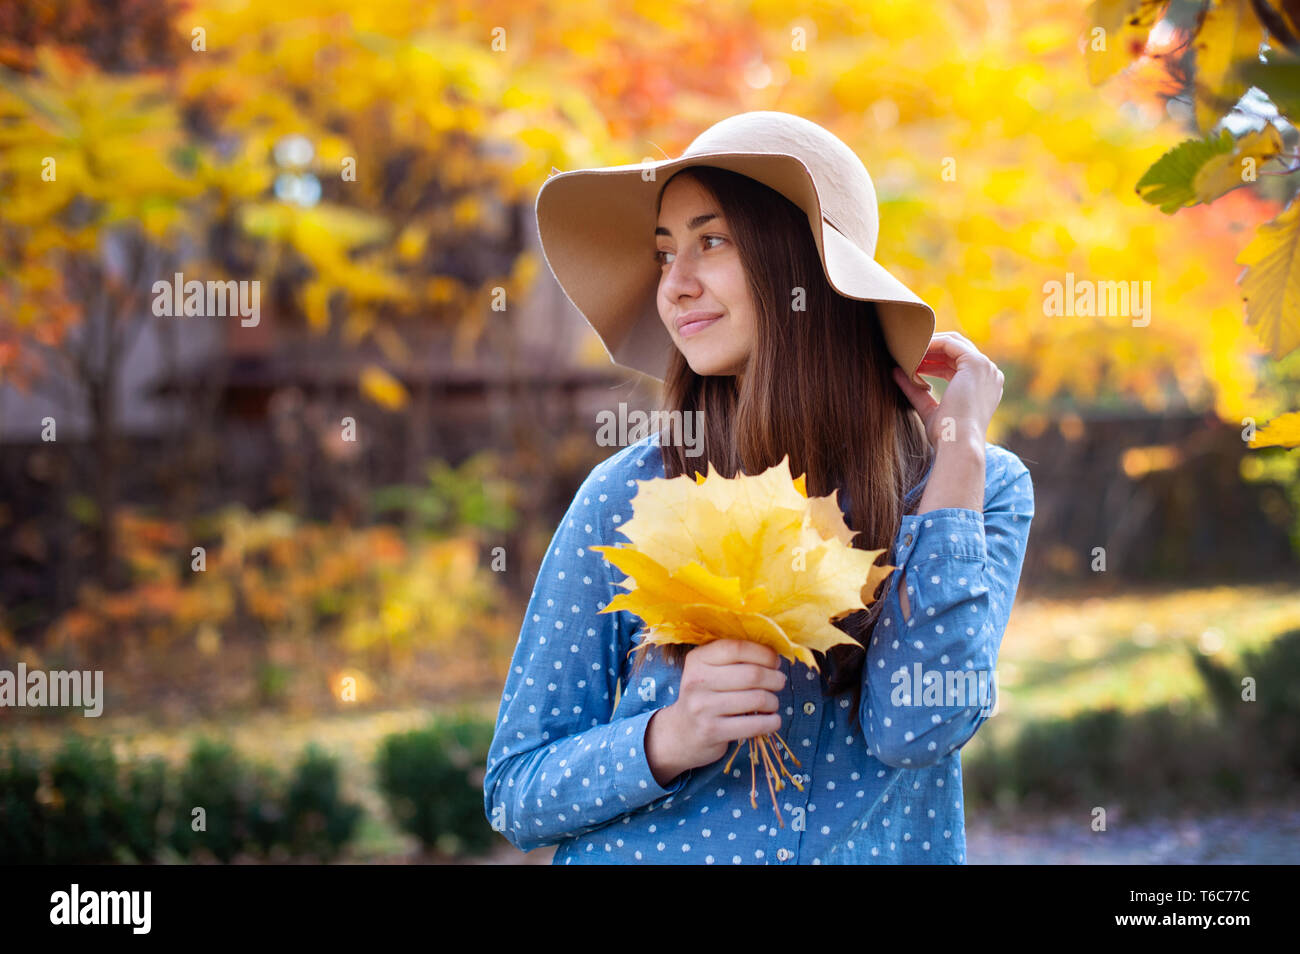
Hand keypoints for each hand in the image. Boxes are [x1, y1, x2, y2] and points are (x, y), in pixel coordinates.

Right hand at [644, 639, 786, 786]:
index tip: (775, 661)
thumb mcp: (708, 670)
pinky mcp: (712, 731)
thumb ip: (734, 658)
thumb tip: (774, 652)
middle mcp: (697, 681)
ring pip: (757, 699)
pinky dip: (771, 722)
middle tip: (779, 682)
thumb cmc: (704, 696)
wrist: (680, 733)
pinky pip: (754, 725)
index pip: (737, 648)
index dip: (763, 653)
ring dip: (774, 701)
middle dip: (775, 678)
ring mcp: (703, 707)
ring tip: (772, 703)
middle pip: (752, 674)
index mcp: (698, 659)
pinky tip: (772, 720)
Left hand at [891, 331, 1003, 447]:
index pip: (958, 365)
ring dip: (928, 347)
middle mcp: (989, 375)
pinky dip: (930, 344)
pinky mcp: (976, 362)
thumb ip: (916, 390)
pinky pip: (949, 343)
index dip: (934, 362)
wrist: (957, 443)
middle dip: (931, 352)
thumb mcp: (929, 409)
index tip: (912, 365)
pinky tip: (913, 351)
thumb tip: (896, 372)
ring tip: (907, 353)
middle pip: (957, 352)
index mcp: (984, 388)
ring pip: (953, 344)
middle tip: (907, 355)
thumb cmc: (945, 435)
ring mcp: (985, 367)